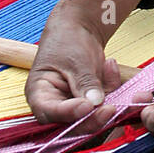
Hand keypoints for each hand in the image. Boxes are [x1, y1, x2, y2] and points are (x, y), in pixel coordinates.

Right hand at [25, 0, 147, 126]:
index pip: (49, 113)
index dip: (68, 114)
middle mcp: (55, 106)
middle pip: (72, 125)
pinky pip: (106, 105)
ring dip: (108, 98)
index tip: (87, 107)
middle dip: (94, 118)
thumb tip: (94, 104)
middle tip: (111, 107)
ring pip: (93, 118)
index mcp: (40, 95)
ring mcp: (75, 107)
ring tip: (109, 66)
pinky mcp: (92, 103)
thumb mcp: (76, 60)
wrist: (80, 28)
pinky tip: (110, 65)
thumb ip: (84, 83)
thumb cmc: (68, 40)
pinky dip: (113, 88)